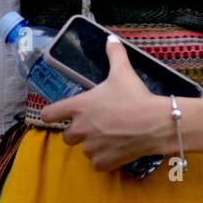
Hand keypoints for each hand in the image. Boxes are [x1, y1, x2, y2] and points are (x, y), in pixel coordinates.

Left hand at [41, 37, 172, 172]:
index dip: (52, 113)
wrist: (153, 123)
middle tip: (96, 125)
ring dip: (94, 145)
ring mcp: (90, 148)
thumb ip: (114, 54)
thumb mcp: (123, 72)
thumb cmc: (134, 96)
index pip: (49, 114)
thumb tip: (111, 38)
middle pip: (67, 136)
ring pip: (84, 150)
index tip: (58, 113)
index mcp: (79, 107)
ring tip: (111, 137)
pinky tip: (117, 149)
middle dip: (78, 132)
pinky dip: (105, 158)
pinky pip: (97, 163)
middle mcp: (79, 129)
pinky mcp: (102, 162)